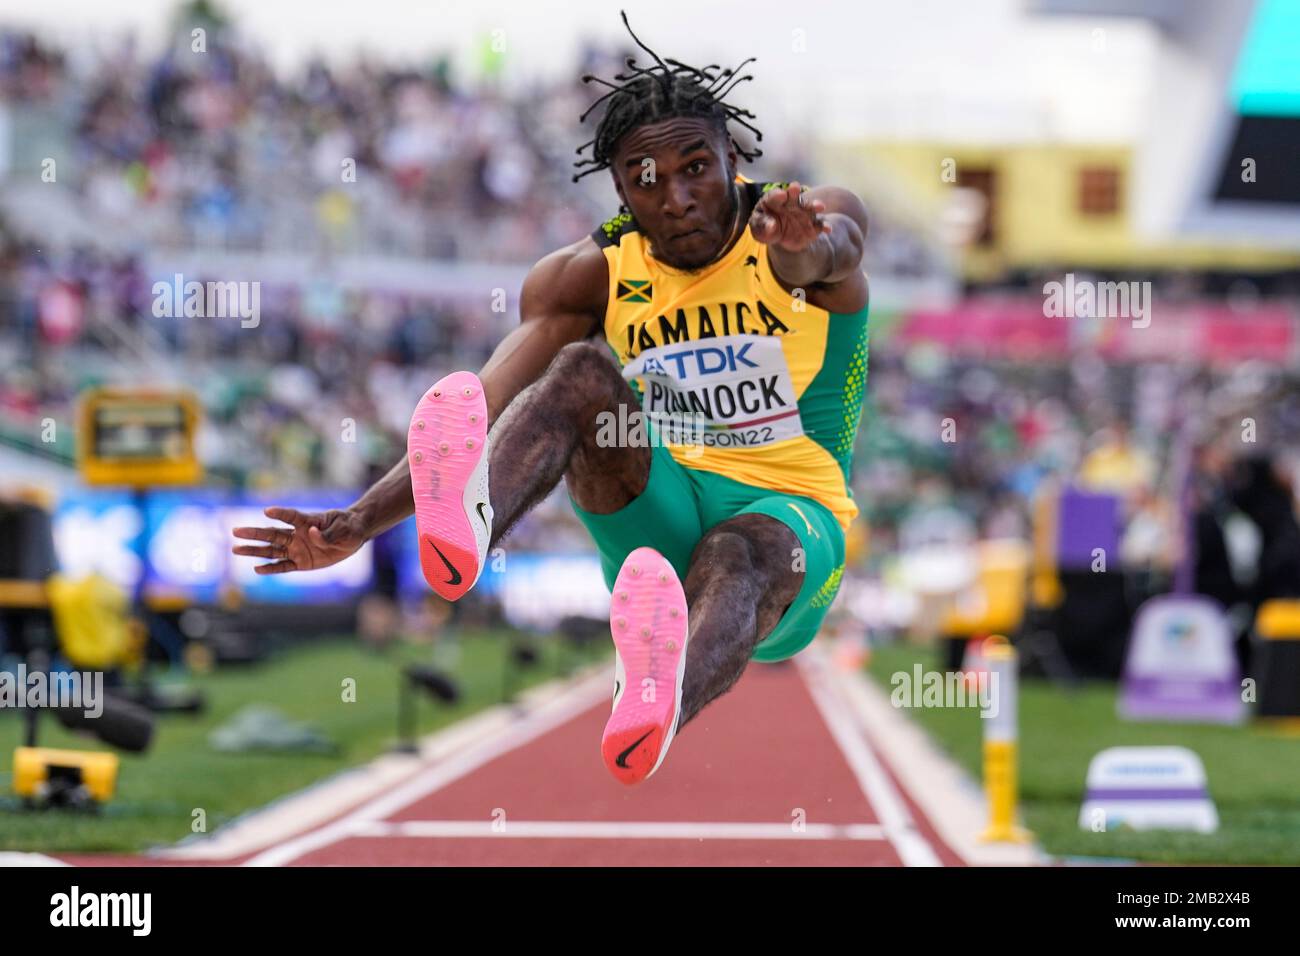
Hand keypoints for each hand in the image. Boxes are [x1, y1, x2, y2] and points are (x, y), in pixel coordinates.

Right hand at [231, 507, 367, 574]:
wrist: (354, 536)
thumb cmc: (347, 527)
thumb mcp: (342, 530)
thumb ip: (326, 534)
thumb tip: (310, 534)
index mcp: (307, 521)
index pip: (291, 516)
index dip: (280, 513)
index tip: (267, 510)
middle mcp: (298, 535)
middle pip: (272, 534)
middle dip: (254, 533)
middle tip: (235, 531)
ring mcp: (298, 549)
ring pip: (272, 550)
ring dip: (255, 550)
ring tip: (236, 549)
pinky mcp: (301, 563)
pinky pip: (283, 567)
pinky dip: (271, 569)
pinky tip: (256, 569)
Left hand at [748, 181, 830, 252]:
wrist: (780, 237)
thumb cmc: (765, 228)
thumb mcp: (758, 229)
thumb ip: (762, 226)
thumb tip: (771, 226)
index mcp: (774, 200)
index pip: (775, 196)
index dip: (777, 195)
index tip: (781, 195)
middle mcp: (791, 203)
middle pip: (794, 196)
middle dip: (794, 192)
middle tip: (795, 187)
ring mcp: (803, 213)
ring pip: (810, 207)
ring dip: (814, 205)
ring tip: (820, 206)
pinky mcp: (812, 225)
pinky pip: (820, 225)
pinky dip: (825, 226)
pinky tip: (828, 229)